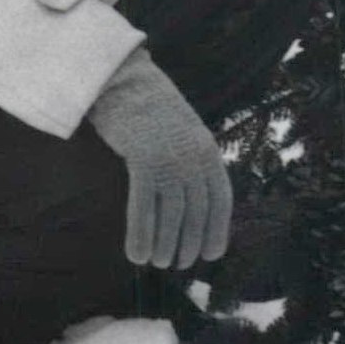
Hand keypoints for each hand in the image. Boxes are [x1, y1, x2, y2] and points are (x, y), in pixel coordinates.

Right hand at [85, 51, 231, 270]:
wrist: (123, 79)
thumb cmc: (150, 109)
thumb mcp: (184, 132)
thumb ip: (192, 160)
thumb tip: (192, 203)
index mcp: (208, 150)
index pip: (221, 200)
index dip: (217, 230)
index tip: (211, 254)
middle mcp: (194, 156)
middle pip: (197, 212)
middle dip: (189, 244)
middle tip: (178, 264)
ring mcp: (169, 158)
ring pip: (172, 215)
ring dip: (165, 245)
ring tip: (157, 262)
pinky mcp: (142, 159)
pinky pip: (144, 207)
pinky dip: (141, 235)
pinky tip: (136, 255)